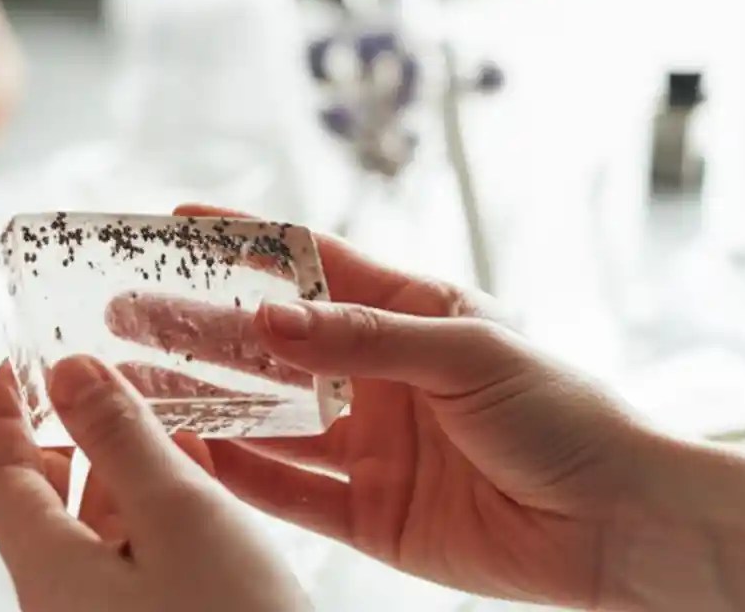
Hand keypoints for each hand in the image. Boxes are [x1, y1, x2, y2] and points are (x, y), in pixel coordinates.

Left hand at [0, 358, 309, 611]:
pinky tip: (199, 479)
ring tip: (162, 415)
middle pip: (42, 505)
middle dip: (66, 437)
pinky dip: (158, 510)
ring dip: (124, 468)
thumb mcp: (180, 517)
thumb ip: (123, 440)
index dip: (2, 413)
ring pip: (98, 531)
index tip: (16, 362)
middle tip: (91, 385)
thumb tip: (69, 374)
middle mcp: (65, 603)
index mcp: (49, 574)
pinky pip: (137, 560)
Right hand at [171, 205, 649, 608]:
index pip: (315, 263)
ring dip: (210, 400)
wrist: (616, 523)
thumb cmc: (565, 413)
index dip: (247, 242)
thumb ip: (365, 337)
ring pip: (272, 418)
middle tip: (128, 311)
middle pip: (276, 344)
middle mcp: (385, 375)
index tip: (179, 222)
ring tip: (138, 381)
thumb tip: (267, 318)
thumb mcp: (467, 351)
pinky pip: (292, 490)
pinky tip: (193, 452)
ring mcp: (375, 445)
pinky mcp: (372, 512)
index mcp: (416, 312)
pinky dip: (242, 473)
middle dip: (203, 327)